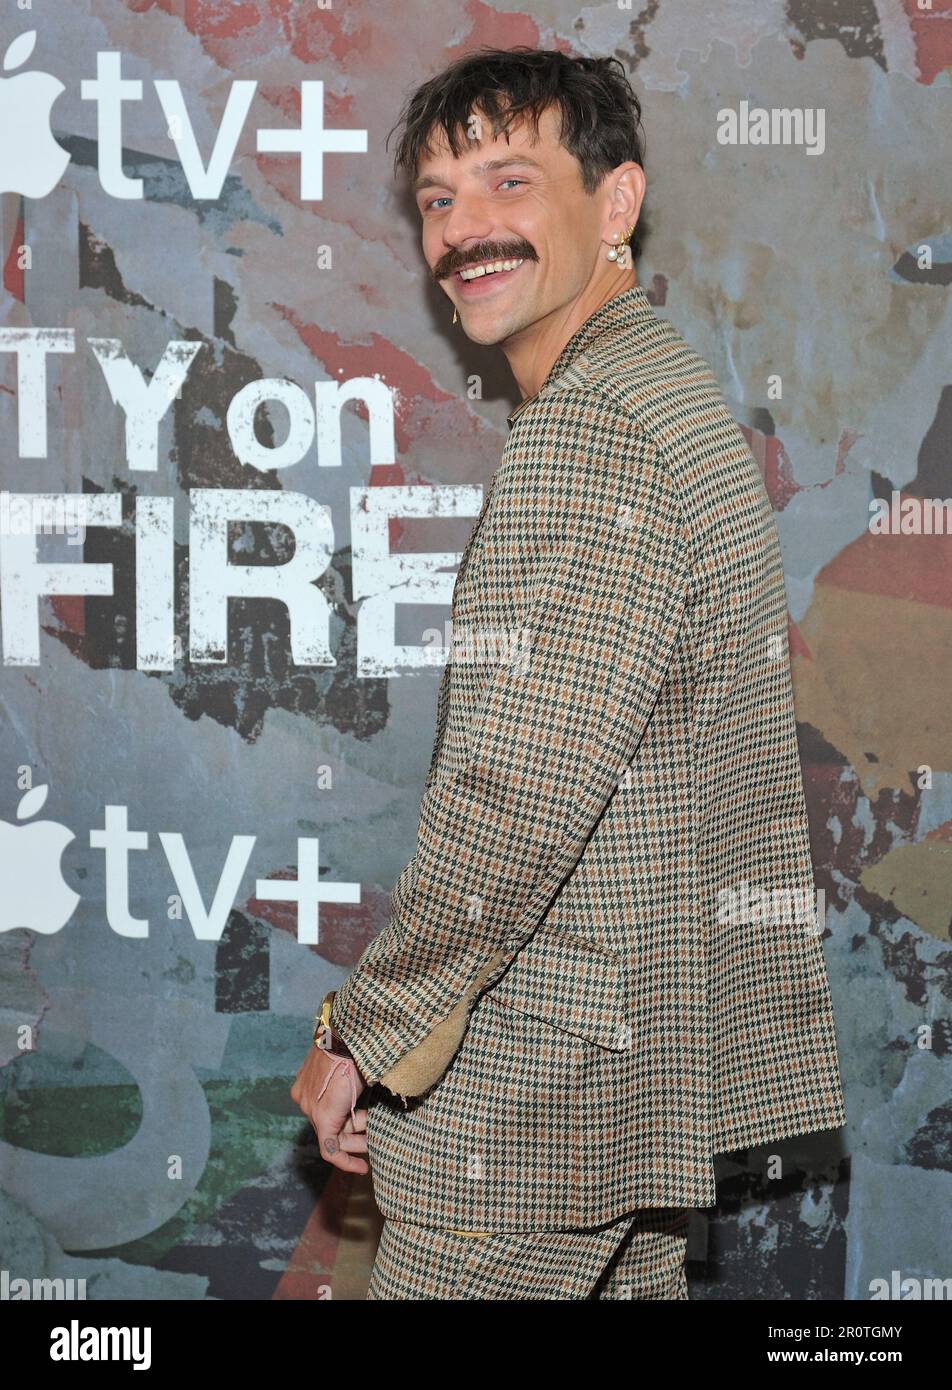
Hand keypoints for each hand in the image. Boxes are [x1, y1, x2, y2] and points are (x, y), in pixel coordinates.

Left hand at [291, 1044, 369, 1174]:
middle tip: (373, 1138)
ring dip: (356, 1144)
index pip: (327, 1107)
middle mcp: (305, 1096)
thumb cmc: (355, 1043)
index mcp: (309, 1081)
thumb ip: (349, 1079)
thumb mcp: (349, 1061)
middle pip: (330, 1123)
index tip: (361, 1126)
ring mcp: (311, 1108)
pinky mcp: (322, 1119)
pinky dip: (345, 1161)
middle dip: (353, 1134)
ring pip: (333, 1136)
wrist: (350, 1037)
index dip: (346, 1120)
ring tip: (374, 1146)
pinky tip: (361, 1168)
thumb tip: (364, 1084)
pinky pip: (330, 1149)